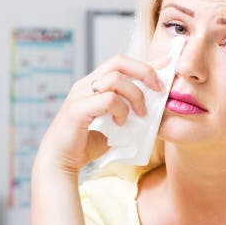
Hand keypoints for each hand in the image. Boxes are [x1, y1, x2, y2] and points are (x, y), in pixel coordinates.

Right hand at [36, 54, 162, 174]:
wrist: (61, 162)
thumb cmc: (87, 144)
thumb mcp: (115, 124)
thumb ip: (129, 112)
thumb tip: (155, 108)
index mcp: (94, 85)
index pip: (120, 63)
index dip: (144, 65)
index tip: (164, 75)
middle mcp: (85, 85)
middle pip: (119, 62)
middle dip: (145, 72)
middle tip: (159, 90)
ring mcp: (80, 95)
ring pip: (115, 79)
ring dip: (135, 96)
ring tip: (139, 114)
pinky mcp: (77, 110)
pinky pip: (108, 100)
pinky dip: (121, 111)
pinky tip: (121, 124)